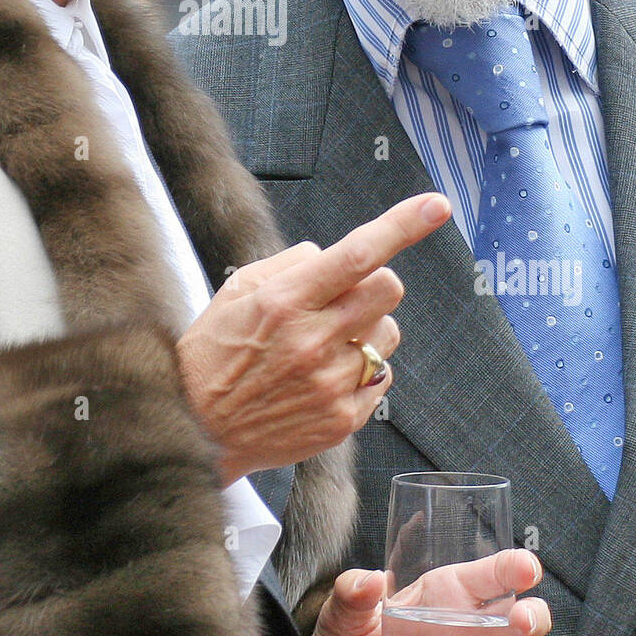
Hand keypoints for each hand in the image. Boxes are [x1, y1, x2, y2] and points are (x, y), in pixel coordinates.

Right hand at [176, 192, 450, 483]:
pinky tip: (323, 379)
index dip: (403, 225)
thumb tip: (332, 254)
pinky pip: (381, 378)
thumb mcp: (236, 292)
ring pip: (388, 335)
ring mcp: (331, 384)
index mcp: (286, 300)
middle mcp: (313, 340)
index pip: (357, 253)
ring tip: (324, 346)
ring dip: (367, 331)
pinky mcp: (343, 420)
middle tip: (343, 298)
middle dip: (374, 284)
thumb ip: (291, 264)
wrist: (199, 431)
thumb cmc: (215, 353)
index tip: (436, 204)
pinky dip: (361, 372)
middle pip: (388, 290)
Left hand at [308, 550, 551, 635]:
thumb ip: (352, 591)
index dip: (514, 566)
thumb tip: (369, 580)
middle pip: (520, 610)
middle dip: (533, 612)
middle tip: (521, 618)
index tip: (526, 567)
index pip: (490, 573)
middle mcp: (470, 624)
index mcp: (446, 591)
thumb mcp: (343, 611)